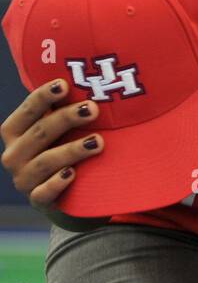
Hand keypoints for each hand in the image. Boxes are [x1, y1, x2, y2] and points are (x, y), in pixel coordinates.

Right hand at [0, 79, 105, 217]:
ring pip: (45, 162)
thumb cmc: (66, 151)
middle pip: (39, 133)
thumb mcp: (62, 131)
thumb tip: (94, 80)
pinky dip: (57, 183)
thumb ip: (67, 111)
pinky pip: (43, 192)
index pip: (27, 111)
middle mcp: (13, 155)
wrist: (70, 197)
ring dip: (71, 150)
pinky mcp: (37, 201)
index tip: (65, 84)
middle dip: (66, 118)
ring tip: (98, 142)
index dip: (43, 97)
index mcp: (15, 132)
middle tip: (93, 108)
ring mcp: (23, 179)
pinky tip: (73, 174)